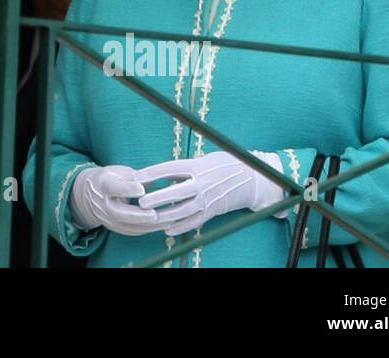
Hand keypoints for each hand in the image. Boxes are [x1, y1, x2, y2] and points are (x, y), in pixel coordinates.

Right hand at [69, 164, 162, 235]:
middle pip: (119, 213)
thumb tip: (155, 181)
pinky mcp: (114, 227)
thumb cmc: (110, 178)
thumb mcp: (119, 171)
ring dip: (147, 226)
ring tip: (166, 222)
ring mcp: (107, 218)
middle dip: (138, 215)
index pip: (114, 187)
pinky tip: (161, 226)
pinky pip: (131, 231)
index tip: (141, 189)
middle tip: (155, 214)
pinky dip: (147, 229)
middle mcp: (103, 204)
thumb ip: (135, 177)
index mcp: (104, 184)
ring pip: (127, 226)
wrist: (88, 195)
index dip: (128, 189)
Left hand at [135, 150, 284, 236]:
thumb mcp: (203, 159)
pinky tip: (167, 229)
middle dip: (157, 197)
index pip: (170, 168)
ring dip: (166, 215)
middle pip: (176, 192)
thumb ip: (184, 167)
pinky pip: (194, 222)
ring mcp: (208, 199)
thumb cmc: (223, 164)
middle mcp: (202, 183)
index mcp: (198, 166)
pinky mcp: (212, 211)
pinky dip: (180, 227)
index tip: (137, 177)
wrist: (250, 179)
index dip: (153, 173)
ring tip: (150, 217)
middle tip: (141, 202)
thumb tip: (160, 174)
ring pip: (183, 210)